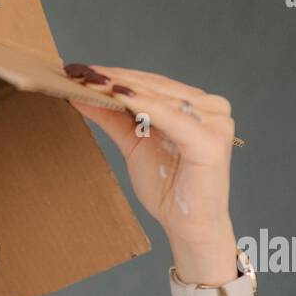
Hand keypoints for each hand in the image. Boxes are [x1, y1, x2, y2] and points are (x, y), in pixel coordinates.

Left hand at [66, 63, 235, 250]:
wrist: (188, 227)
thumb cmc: (167, 188)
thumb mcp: (134, 144)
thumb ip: (113, 118)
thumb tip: (81, 94)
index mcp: (196, 106)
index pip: (151, 84)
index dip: (115, 76)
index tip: (80, 69)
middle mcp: (210, 108)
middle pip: (154, 86)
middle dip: (114, 79)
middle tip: (79, 70)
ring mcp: (215, 121)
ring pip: (161, 97)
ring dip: (124, 87)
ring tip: (93, 79)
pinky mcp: (210, 140)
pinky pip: (171, 118)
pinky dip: (145, 105)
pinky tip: (120, 96)